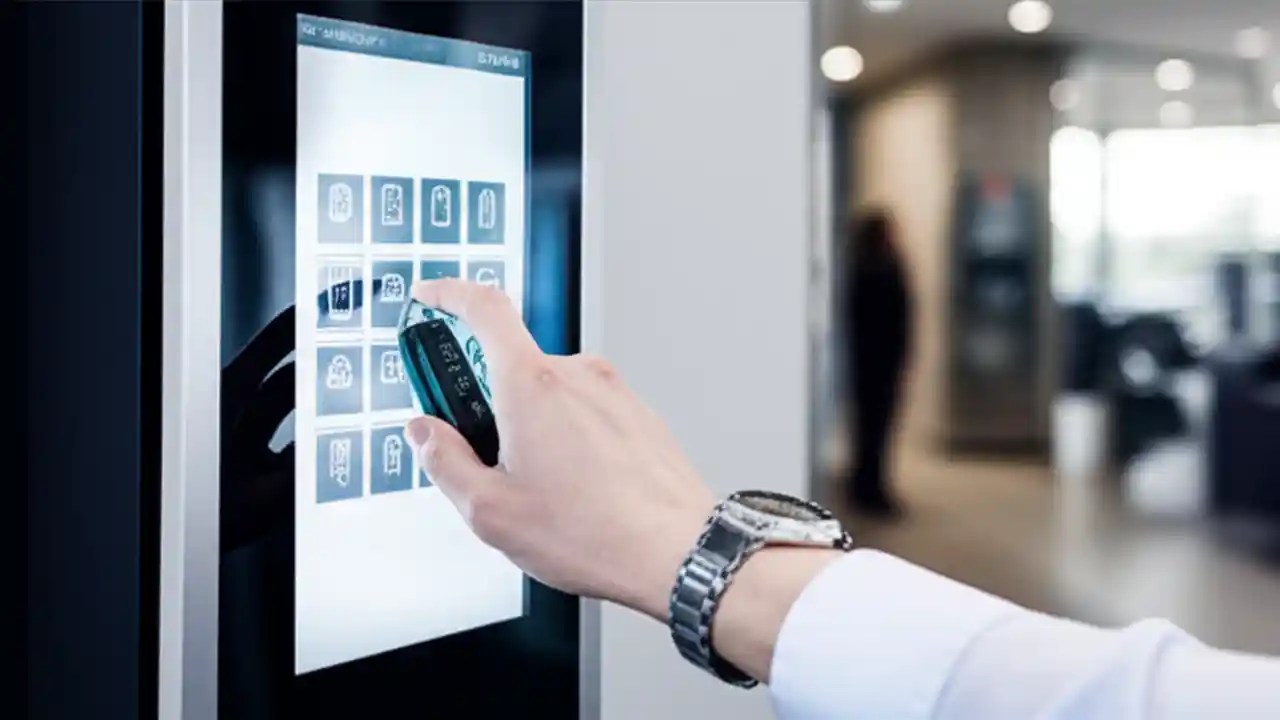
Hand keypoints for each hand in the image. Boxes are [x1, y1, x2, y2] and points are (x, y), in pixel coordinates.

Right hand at [403, 279, 716, 619]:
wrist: (677, 552)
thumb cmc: (595, 533)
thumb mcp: (491, 511)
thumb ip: (446, 461)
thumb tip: (425, 433)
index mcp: (532, 386)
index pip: (485, 308)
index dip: (451, 294)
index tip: (433, 297)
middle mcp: (577, 375)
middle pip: (514, 366)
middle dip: (490, 404)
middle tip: (485, 455)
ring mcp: (613, 392)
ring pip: (552, 396)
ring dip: (534, 428)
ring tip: (543, 490)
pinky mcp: (637, 414)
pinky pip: (587, 413)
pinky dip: (570, 440)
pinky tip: (578, 490)